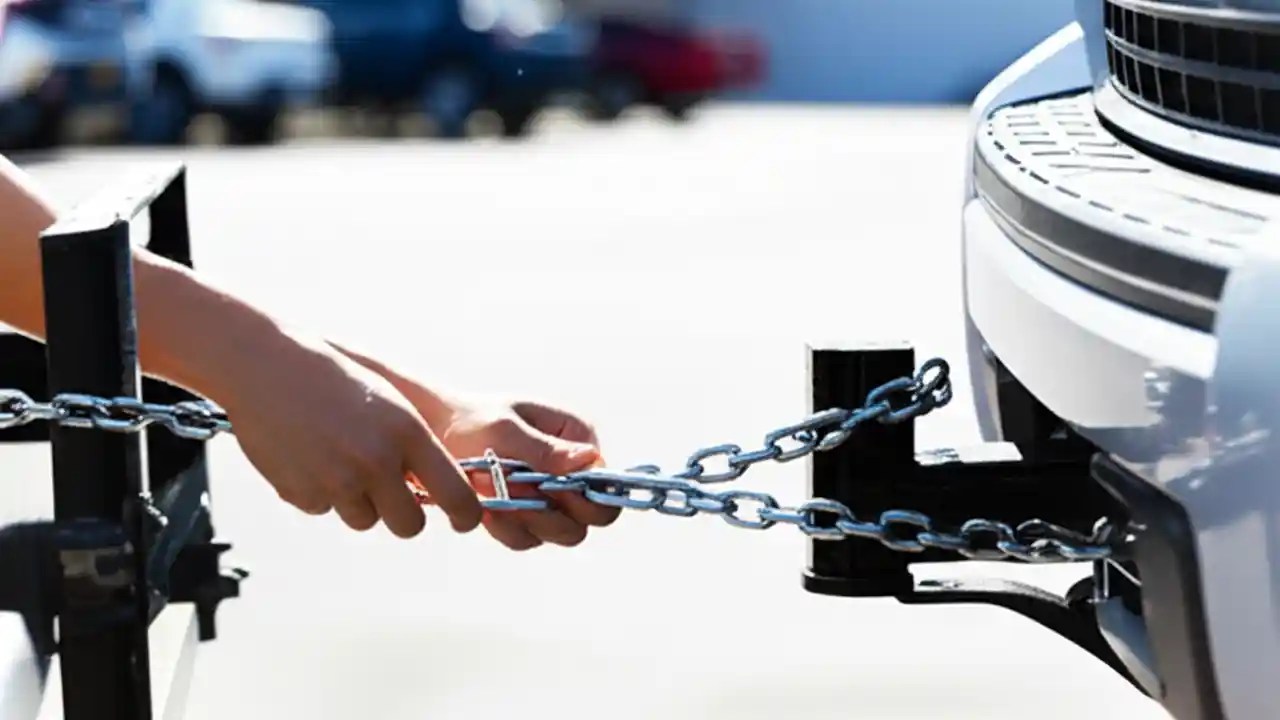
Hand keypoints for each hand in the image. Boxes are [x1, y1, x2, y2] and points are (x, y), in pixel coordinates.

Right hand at [215, 333, 483, 537]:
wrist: (268, 367)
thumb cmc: (337, 380)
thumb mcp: (391, 404)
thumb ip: (414, 448)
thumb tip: (435, 493)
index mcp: (407, 434)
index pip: (456, 495)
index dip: (466, 515)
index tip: (464, 520)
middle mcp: (376, 462)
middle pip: (409, 525)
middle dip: (405, 516)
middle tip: (396, 498)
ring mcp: (337, 481)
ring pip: (365, 520)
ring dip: (359, 501)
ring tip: (340, 458)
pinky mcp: (302, 493)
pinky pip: (325, 509)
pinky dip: (321, 492)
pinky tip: (309, 455)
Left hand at [431, 398, 621, 549]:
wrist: (429, 433)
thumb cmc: (468, 420)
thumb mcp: (503, 430)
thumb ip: (545, 450)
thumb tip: (591, 460)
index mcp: (577, 438)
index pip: (604, 483)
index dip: (586, 498)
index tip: (549, 493)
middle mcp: (570, 469)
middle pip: (590, 517)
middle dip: (555, 516)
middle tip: (520, 505)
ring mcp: (548, 495)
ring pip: (560, 533)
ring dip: (530, 525)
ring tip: (498, 505)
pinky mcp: (525, 514)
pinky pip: (527, 538)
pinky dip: (507, 530)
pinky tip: (486, 510)